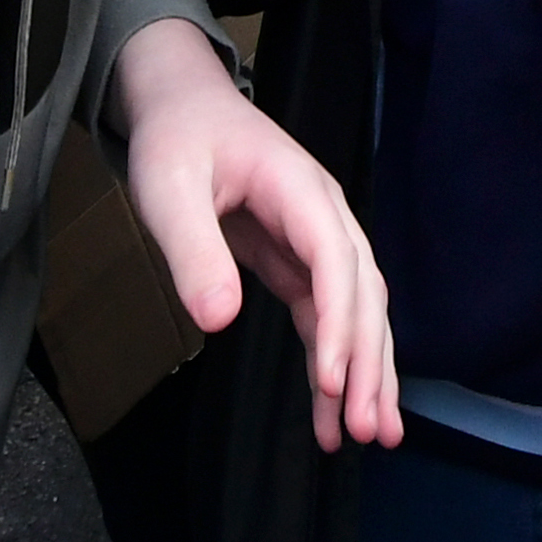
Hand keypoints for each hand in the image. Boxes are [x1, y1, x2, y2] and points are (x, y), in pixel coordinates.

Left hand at [114, 20, 397, 453]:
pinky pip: (328, 317)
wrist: (182, 105)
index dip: (339, 321)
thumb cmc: (176, 140)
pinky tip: (332, 410)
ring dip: (366, 371)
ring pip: (358, 310)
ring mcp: (317, 240)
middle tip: (365, 430)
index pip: (334, 260)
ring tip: (372, 436)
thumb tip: (219, 319)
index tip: (329, 380)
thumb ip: (192, 249)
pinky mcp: (300, 262)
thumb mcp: (168, 188)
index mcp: (298, 189)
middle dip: (367, 362)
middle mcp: (324, 216)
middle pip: (362, 292)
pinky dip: (336, 362)